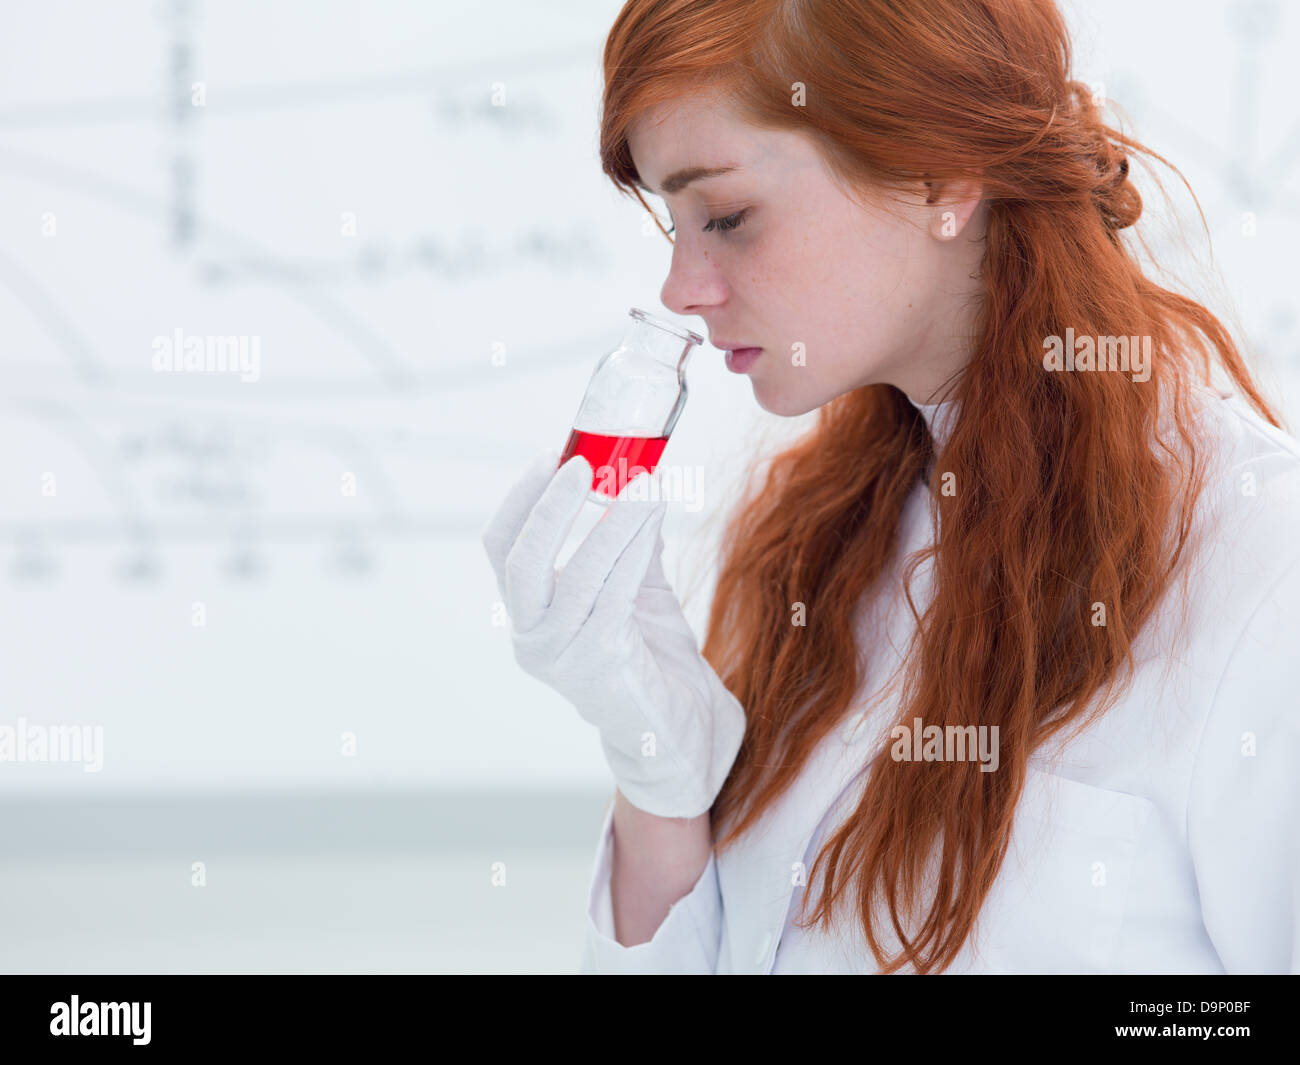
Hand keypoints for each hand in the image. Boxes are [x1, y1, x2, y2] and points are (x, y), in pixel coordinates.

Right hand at [481, 450, 745, 817]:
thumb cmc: (651, 654)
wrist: (677, 726)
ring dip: (613, 521)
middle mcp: (532, 637)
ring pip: (578, 572)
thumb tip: (641, 478)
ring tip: (644, 485)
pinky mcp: (601, 663)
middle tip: (583, 464)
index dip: (520, 498)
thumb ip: (627, 539)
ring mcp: (562, 654)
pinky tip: (654, 518)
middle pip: (521, 560)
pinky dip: (634, 548)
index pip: (500, 547)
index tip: (550, 454)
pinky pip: (615, 592)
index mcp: (528, 613)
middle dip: (548, 506)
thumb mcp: (632, 585)